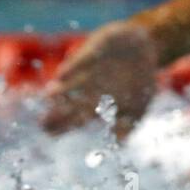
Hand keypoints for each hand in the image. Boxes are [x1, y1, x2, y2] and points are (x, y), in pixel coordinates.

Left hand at [42, 21, 159, 139]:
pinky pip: (83, 59)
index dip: (63, 127)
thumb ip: (130, 124)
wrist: (146, 46)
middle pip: (69, 104)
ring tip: (50, 96)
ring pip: (71, 82)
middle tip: (43, 122)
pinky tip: (61, 75)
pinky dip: (74, 67)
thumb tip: (120, 142)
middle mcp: (88, 88)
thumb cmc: (139, 81)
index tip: (50, 135)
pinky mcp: (95, 48)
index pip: (76, 119)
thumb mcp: (140, 106)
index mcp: (96, 104)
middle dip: (56, 113)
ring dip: (61, 90)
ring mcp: (90, 69)